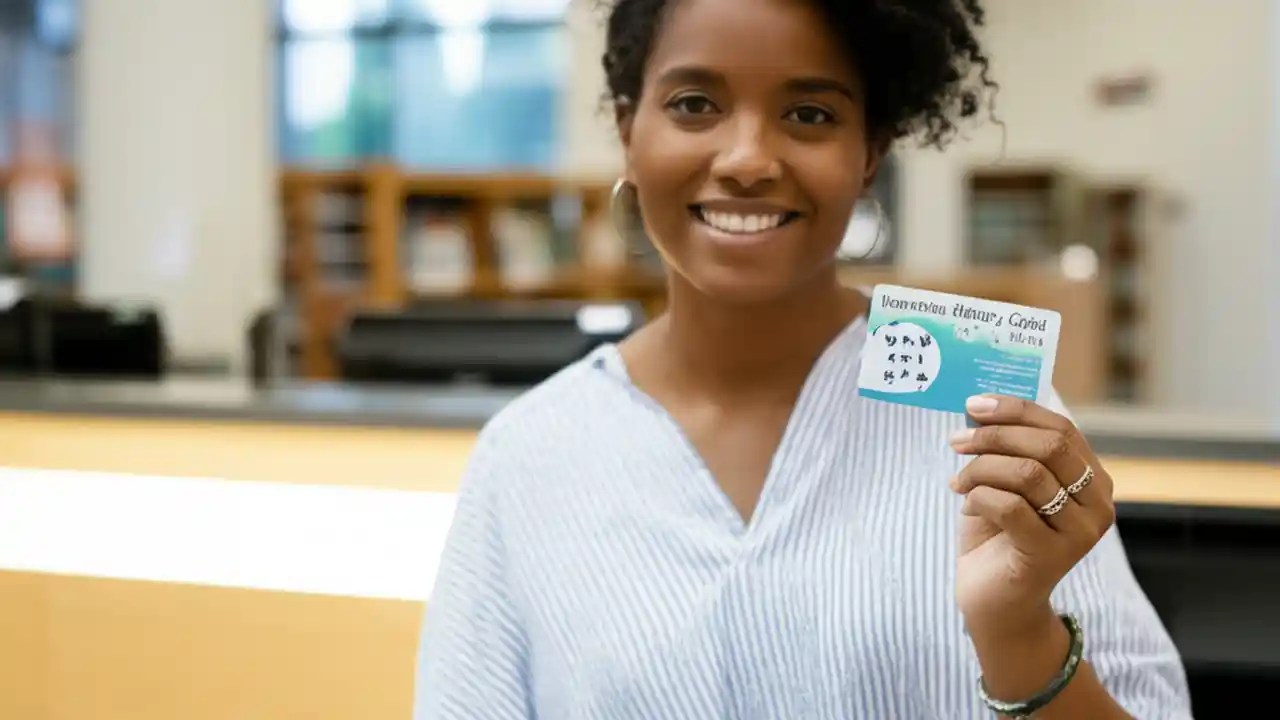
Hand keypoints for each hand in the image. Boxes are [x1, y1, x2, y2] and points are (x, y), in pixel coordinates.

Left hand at [947, 394, 1115, 639]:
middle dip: (995, 436)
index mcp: (1092, 479)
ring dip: (980, 469)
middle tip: (956, 440)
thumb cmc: (999, 536)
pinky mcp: (1051, 555)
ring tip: (957, 481)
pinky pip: (1010, 507)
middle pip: (1049, 446)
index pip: (1061, 428)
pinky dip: (979, 498)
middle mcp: (1097, 504)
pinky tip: (966, 506)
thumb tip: (980, 405)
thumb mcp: (1006, 484)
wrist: (996, 600)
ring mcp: (1080, 533)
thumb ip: (1007, 448)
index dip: (1016, 410)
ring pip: (1028, 474)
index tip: (974, 404)